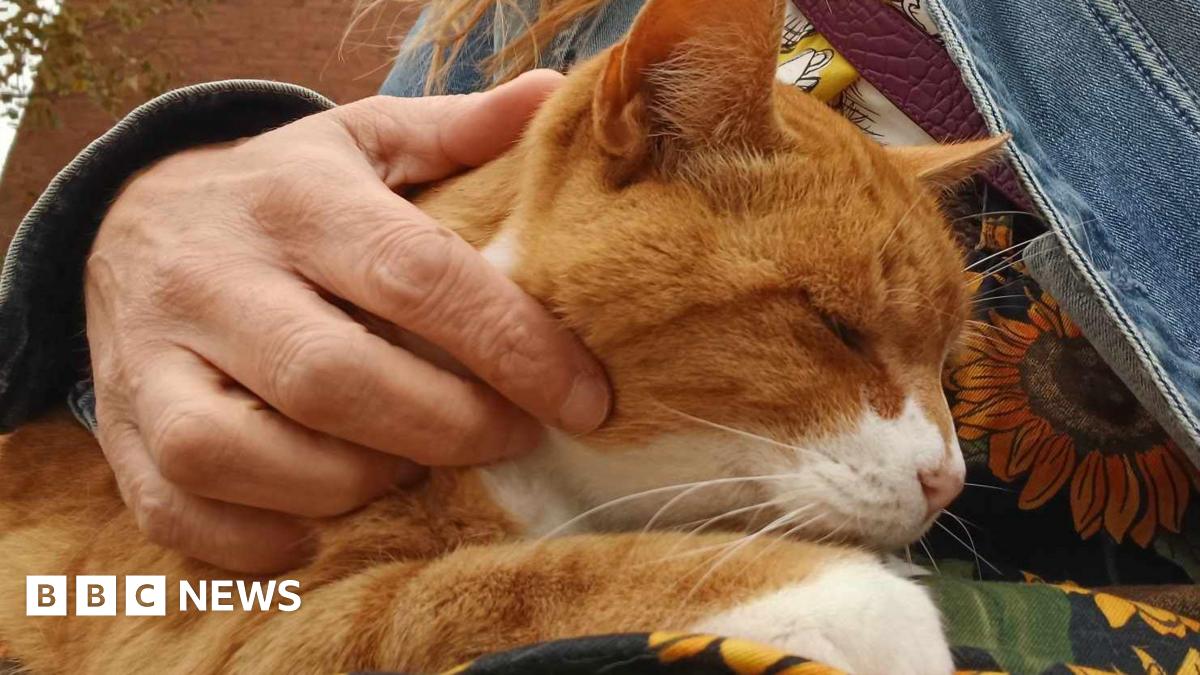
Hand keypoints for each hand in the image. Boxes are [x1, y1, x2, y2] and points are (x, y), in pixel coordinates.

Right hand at [85, 70, 609, 572]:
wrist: (131, 220)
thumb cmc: (283, 192)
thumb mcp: (364, 140)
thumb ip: (458, 129)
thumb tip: (552, 98)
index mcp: (295, 200)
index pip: (416, 277)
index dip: (512, 345)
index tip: (585, 398)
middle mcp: (213, 276)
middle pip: (333, 377)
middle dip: (446, 427)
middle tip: (512, 437)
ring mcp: (152, 357)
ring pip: (239, 454)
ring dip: (348, 485)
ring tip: (410, 470)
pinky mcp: (120, 425)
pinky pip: (175, 511)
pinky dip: (255, 542)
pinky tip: (319, 526)